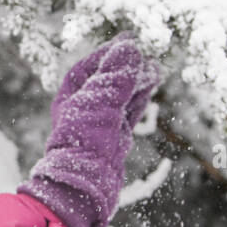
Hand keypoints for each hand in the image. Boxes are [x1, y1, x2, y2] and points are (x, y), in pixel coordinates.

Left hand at [17, 30, 161, 226]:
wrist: (85, 185)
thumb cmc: (85, 142)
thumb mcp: (100, 103)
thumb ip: (116, 76)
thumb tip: (130, 47)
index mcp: (71, 97)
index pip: (90, 68)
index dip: (109, 53)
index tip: (128, 40)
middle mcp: (84, 110)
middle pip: (108, 80)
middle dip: (127, 66)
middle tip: (146, 51)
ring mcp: (100, 125)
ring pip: (122, 96)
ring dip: (137, 81)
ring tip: (155, 67)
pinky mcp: (114, 139)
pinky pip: (129, 111)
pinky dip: (139, 98)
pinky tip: (150, 88)